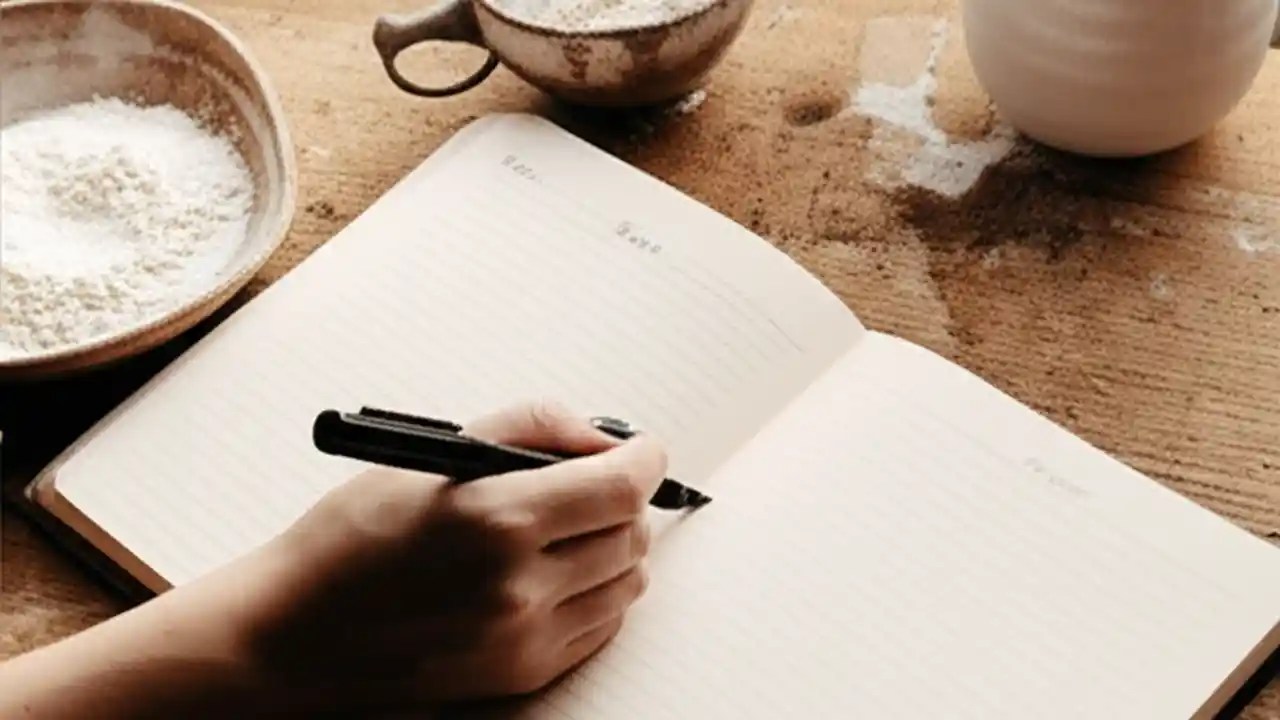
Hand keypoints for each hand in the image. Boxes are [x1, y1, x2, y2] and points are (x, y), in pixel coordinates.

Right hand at [241, 401, 668, 712]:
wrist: (292, 635)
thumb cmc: (351, 539)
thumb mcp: (432, 456)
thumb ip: (530, 428)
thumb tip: (599, 437)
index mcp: (498, 521)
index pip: (621, 488)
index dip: (642, 459)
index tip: (640, 449)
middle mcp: (520, 589)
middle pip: (632, 533)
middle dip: (622, 499)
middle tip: (590, 483)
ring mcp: (523, 641)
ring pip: (627, 583)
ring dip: (613, 547)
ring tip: (566, 530)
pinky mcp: (521, 676)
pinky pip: (601, 626)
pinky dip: (595, 592)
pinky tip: (550, 574)